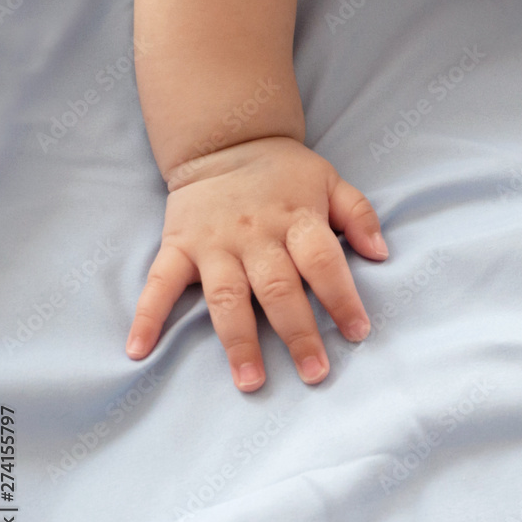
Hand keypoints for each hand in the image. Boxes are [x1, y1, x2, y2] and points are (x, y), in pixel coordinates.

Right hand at [126, 137, 387, 391]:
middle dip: (298, 333)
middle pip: (279, 289)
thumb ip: (359, 215)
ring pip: (226, 297)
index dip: (341, 297)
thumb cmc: (284, 173)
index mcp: (296, 219)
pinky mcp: (178, 246)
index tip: (357, 332)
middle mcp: (256, 235)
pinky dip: (148, 316)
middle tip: (314, 373)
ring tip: (250, 381)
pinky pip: (159, 283)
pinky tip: (140, 350)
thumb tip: (382, 253)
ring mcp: (214, 244)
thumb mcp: (330, 180)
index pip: (323, 262)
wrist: (224, 140)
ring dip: (238, 341)